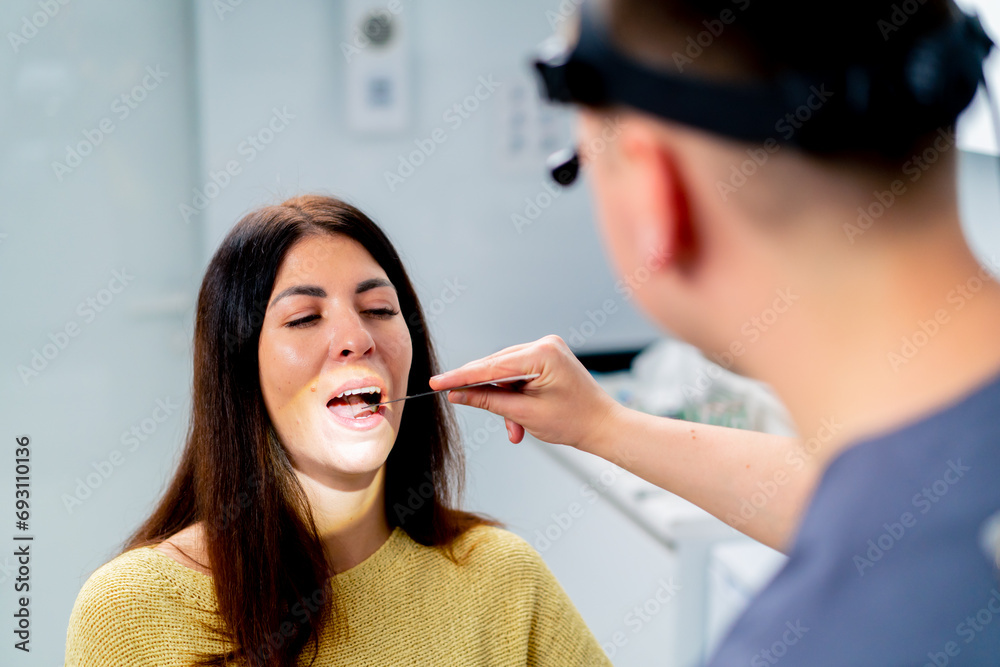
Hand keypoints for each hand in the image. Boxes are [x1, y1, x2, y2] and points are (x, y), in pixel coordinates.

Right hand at [429, 335, 619, 449]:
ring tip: (515, 429)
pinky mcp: (546, 359)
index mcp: (543, 353)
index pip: (492, 365)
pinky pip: (517, 375)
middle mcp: (544, 344)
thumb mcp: (525, 414)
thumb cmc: (574, 421)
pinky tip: (519, 420)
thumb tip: (458, 394)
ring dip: (503, 402)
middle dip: (487, 395)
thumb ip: (488, 400)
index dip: (461, 376)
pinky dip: (513, 397)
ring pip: (505, 374)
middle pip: (496, 366)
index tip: (437, 382)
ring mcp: (546, 350)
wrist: (603, 426)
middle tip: (463, 406)